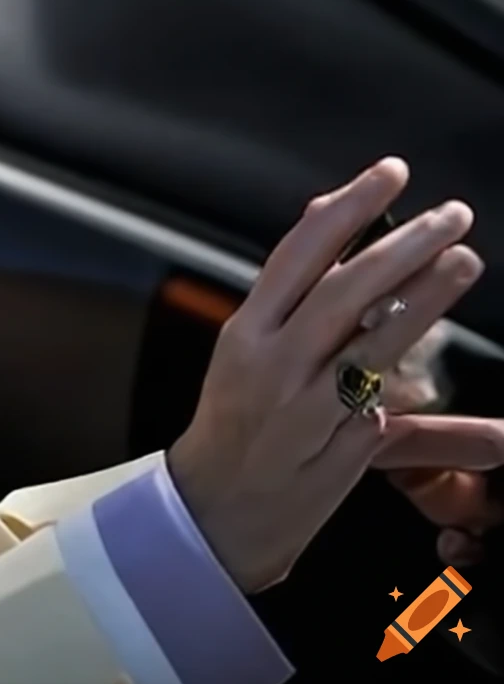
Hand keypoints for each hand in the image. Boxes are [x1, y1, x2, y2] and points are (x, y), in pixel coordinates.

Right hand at [166, 157, 503, 592]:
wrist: (211, 506)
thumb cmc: (232, 419)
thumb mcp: (245, 349)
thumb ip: (289, 292)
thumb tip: (325, 219)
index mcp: (246, 330)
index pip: (297, 254)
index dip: (346, 210)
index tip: (387, 176)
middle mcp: (272, 362)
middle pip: (343, 289)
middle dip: (400, 244)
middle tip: (449, 215)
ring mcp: (306, 407)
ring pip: (374, 343)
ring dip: (425, 298)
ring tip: (463, 260)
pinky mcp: (338, 451)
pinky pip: (394, 418)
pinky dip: (434, 406)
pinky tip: (471, 399)